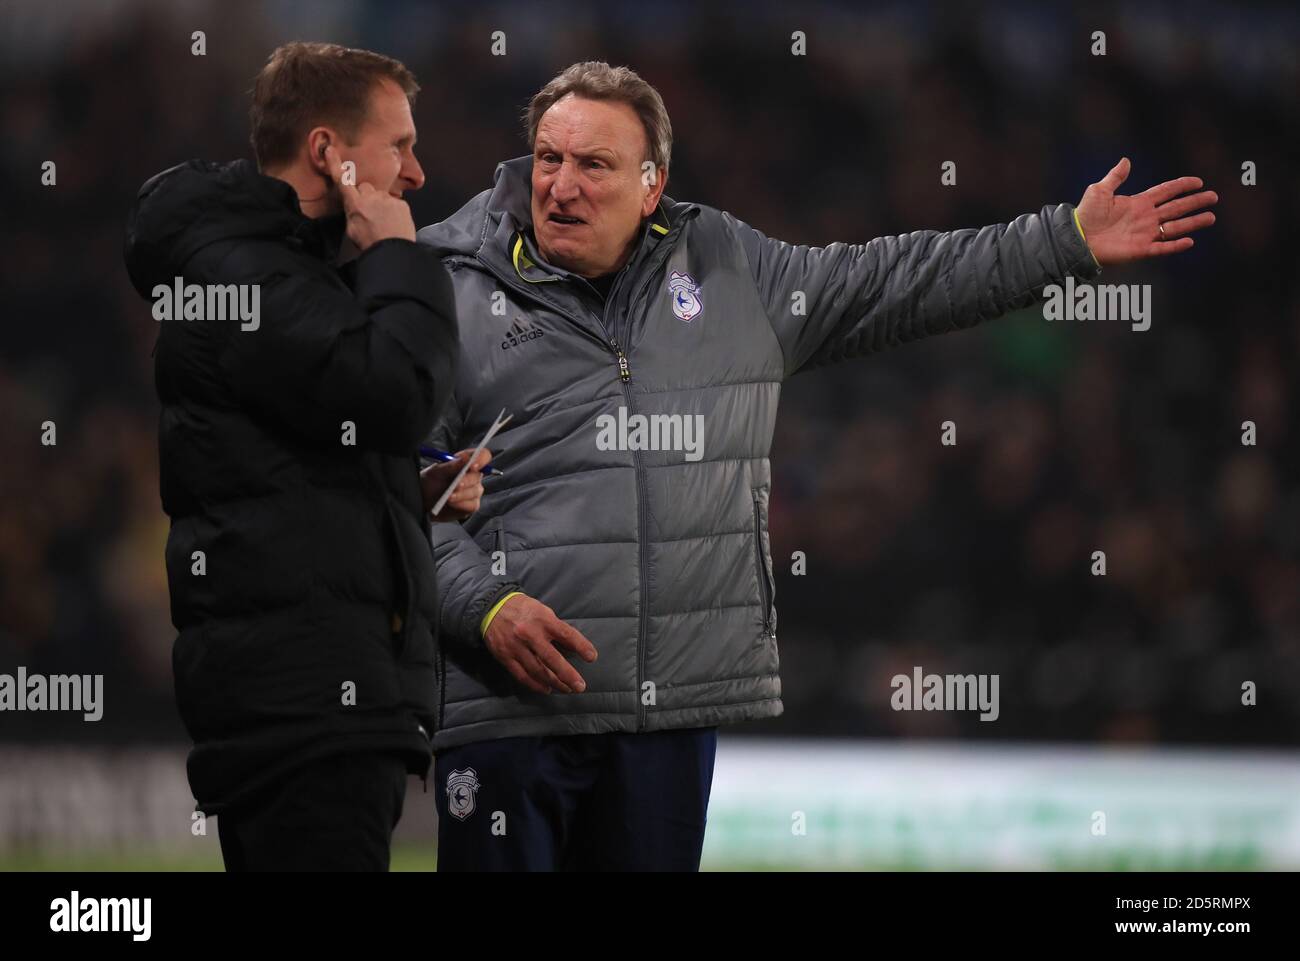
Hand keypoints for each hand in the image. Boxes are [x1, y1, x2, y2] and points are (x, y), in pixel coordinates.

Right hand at [324, 145, 415, 249]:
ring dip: (381, 205)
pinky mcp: (402, 204)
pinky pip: (395, 203)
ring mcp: (388, 199)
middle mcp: (371, 197)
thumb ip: (352, 214)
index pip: (343, 180)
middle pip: (365, 188)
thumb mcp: (352, 230)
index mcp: (355, 204)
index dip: (335, 165)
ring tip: (384, 223)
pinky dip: (394, 211)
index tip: (330, 150)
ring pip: (381, 196)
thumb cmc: (370, 244)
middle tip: (370, 214)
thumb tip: (355, 208)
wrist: (393, 252)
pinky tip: (393, 224)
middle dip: (366, 196)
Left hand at [422, 448, 490, 521]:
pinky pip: (472, 505)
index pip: (483, 456)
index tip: (472, 465)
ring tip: (448, 497)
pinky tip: (451, 503)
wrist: (423, 500)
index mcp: (467, 463)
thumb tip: (466, 458)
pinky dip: (461, 504)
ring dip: (461, 494)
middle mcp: (473, 476)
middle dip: (467, 480)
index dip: (481, 459)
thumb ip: (452, 465)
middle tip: (456, 484)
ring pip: (475, 491)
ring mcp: (474, 491)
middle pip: (478, 476)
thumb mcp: (437, 471)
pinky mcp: (471, 505)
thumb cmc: (430, 482)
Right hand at [484, 594, 597, 694]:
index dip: (581, 646)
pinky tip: (546, 689)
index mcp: (543, 620)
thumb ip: (558, 629)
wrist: (492, 607)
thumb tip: (574, 647)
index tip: (592, 657)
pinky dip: (535, 685)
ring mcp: (516, 647)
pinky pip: (522, 675)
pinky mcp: (505, 657)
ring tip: (566, 689)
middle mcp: (530, 634)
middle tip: (580, 686)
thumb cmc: (524, 609)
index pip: (566, 635)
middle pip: (552, 659)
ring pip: (537, 671)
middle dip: (567, 674)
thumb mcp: (544, 612)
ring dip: (554, 683)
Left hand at [1075, 158, 1216, 266]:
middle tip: (1213, 197)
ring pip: (1174, 227)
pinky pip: (1161, 248)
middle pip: (1176, 208)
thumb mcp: (1099, 191)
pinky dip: (1175, 245)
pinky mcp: (1140, 250)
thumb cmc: (1085, 215)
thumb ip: (1115, 177)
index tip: (1198, 182)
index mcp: (1138, 203)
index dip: (1182, 186)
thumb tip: (1126, 160)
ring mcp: (1144, 234)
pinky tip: (1190, 241)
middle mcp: (1145, 218)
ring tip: (1211, 217)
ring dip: (1193, 222)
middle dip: (1195, 202)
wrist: (1076, 238)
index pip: (1166, 192)